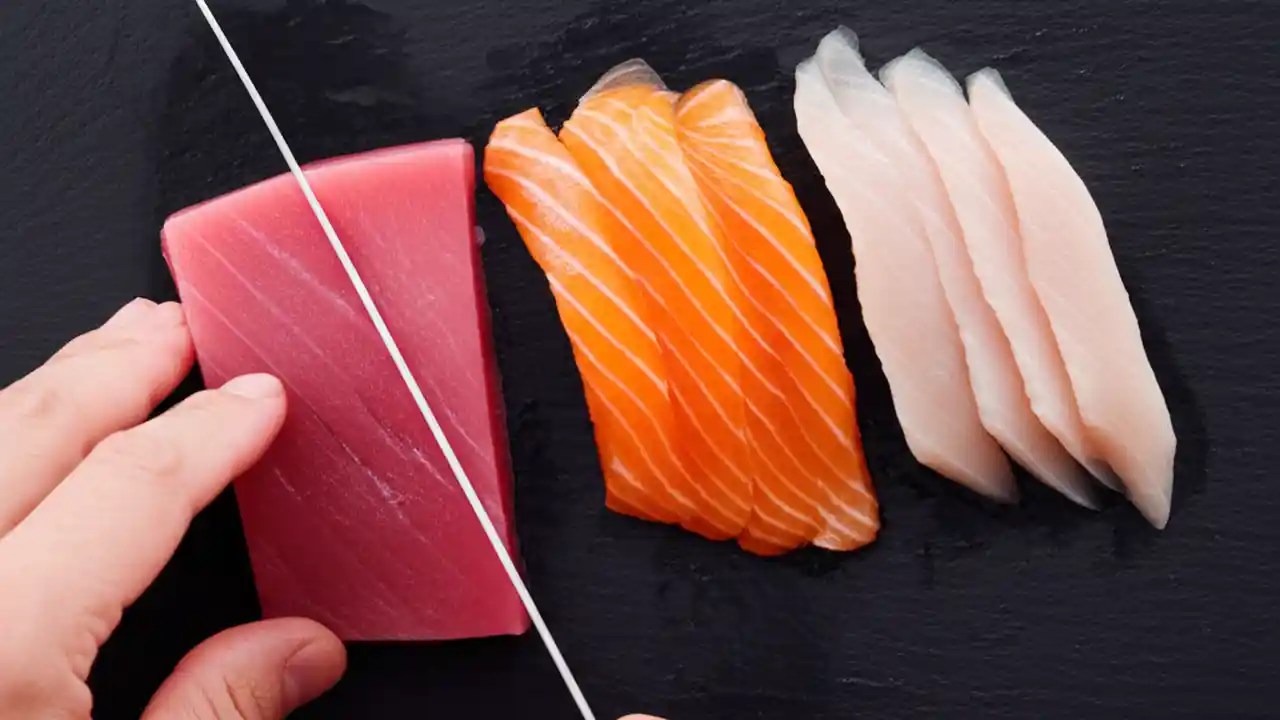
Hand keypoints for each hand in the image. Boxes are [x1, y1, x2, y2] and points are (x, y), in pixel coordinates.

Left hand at [0, 298, 345, 718]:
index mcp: (6, 642)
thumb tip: (301, 653)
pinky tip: (24, 439)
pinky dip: (0, 436)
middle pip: (35, 428)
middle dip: (117, 364)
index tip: (259, 398)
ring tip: (106, 355)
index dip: (210, 431)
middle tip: (174, 326)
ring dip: (49, 388)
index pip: (133, 486)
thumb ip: (216, 712)